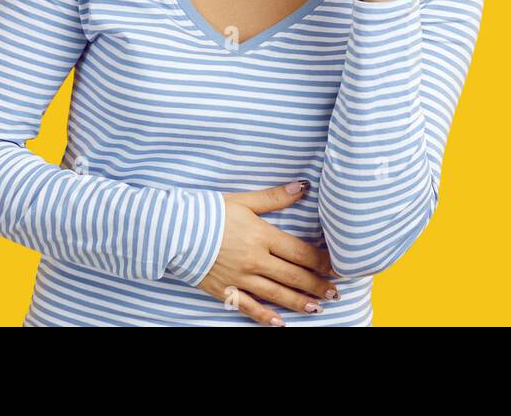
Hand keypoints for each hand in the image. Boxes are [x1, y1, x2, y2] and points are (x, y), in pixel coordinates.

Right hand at [196, 181, 340, 326]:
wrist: (174, 230)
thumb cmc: (208, 212)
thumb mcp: (244, 200)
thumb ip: (275, 197)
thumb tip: (303, 187)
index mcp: (263, 236)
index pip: (300, 252)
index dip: (321, 261)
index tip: (336, 267)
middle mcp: (255, 260)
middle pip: (293, 276)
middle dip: (317, 284)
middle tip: (335, 292)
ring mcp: (241, 278)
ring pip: (277, 294)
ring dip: (300, 302)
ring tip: (318, 307)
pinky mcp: (225, 290)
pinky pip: (249, 307)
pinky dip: (265, 316)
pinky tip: (280, 323)